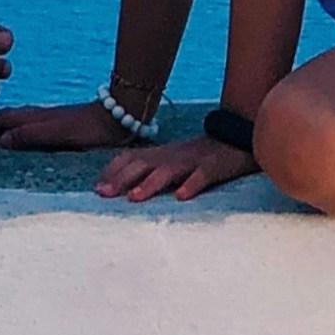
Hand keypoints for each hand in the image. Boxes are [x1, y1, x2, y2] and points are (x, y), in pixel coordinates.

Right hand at [0, 96, 135, 151]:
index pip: (2, 121)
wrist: (117, 116)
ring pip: (15, 119)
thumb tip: (2, 139)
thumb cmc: (90, 128)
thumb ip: (32, 135)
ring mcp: (47, 118)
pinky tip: (17, 131)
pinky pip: (26, 124)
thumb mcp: (60, 134)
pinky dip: (13, 126)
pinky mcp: (56, 123)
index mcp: (35, 117)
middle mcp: (38, 115)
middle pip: (5, 117)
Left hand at [95, 134, 254, 203]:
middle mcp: (173, 155)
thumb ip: (152, 169)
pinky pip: (202, 176)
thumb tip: (124, 188)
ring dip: (149, 184)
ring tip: (134, 197)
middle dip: (121, 179)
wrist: (237, 136)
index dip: (113, 172)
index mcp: (162, 153)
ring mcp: (193, 160)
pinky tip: (180, 197)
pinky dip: (190, 185)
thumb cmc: (200, 156)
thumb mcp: (173, 159)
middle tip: (103, 195)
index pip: (131, 158)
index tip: (96, 189)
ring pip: (168, 170)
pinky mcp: (214, 167)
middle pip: (143, 164)